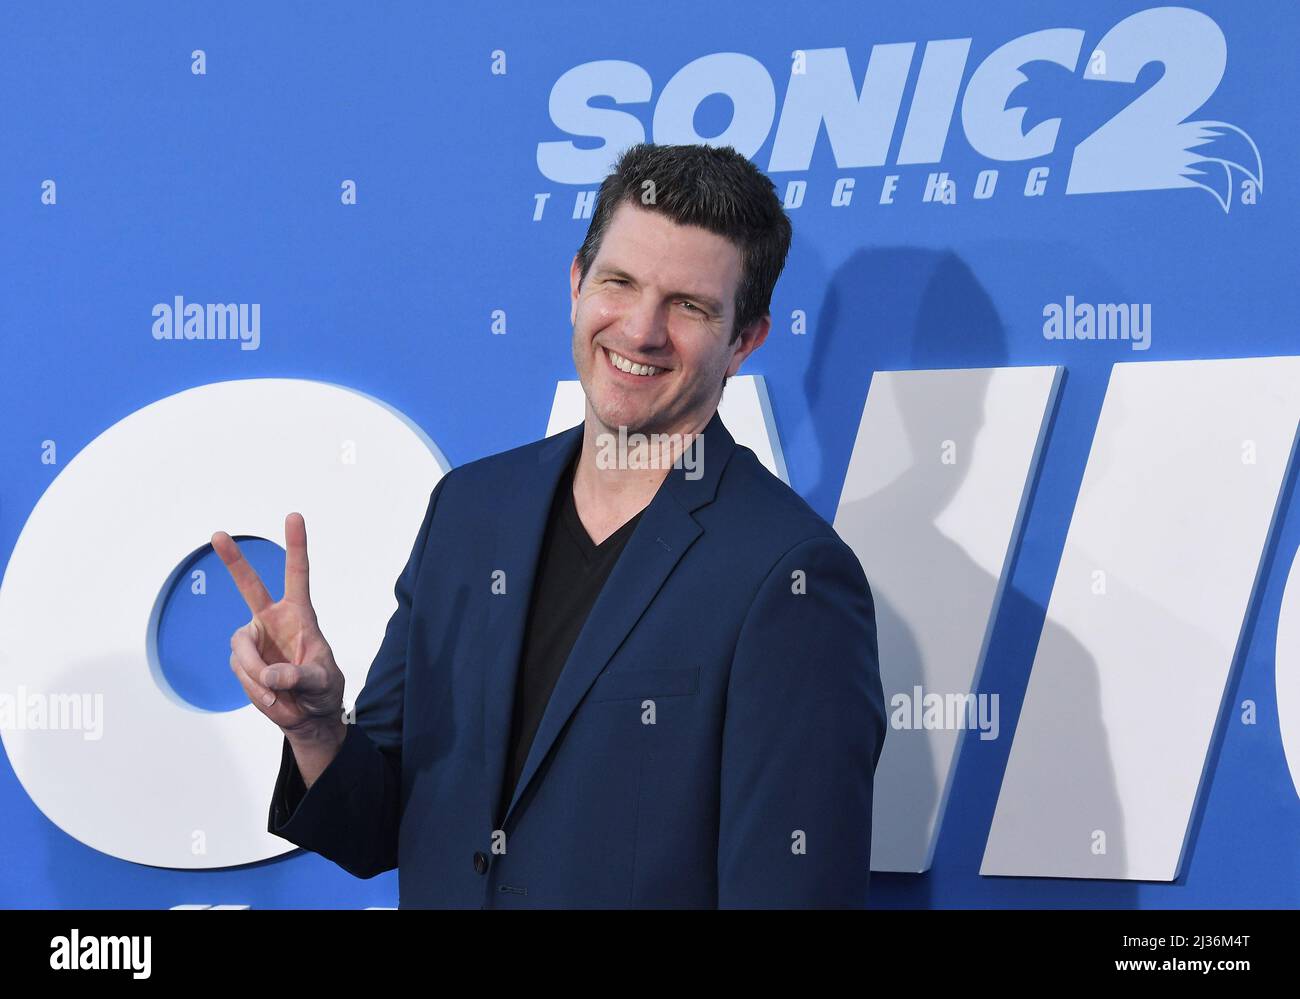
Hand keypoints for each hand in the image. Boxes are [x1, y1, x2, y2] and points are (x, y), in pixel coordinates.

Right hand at [213, 512, 344, 741]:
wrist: (307, 715)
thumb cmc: (322, 690)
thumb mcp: (322, 682)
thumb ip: (300, 676)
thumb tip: (272, 674)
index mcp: (300, 614)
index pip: (297, 574)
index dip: (295, 545)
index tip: (294, 516)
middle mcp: (273, 620)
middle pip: (249, 586)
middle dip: (233, 561)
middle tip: (218, 534)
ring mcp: (254, 640)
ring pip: (240, 649)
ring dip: (257, 675)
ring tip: (279, 693)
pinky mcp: (242, 661)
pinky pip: (240, 671)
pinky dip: (255, 689)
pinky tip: (272, 697)